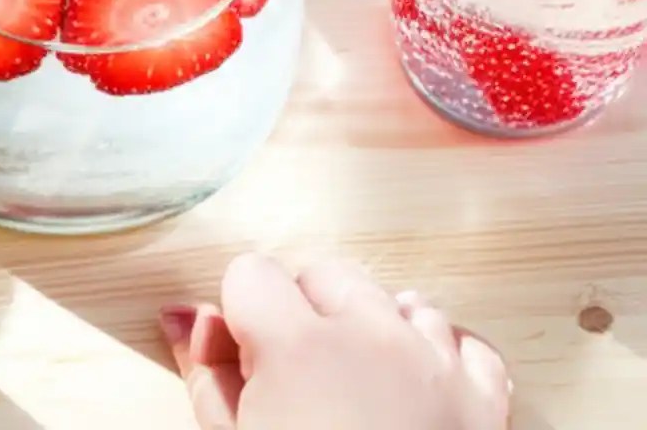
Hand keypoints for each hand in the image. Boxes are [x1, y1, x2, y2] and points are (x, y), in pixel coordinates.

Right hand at [160, 253, 510, 429]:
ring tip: (352, 388)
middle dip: (302, 308)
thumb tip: (185, 316)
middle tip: (292, 375)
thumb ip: (207, 371)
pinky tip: (412, 387)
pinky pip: (461, 339)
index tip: (245, 356)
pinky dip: (436, 352)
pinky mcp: (483, 395)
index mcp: (298, 346)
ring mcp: (436, 360)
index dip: (240, 314)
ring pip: (394, 298)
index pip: (251, 273)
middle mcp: (372, 335)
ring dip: (370, 327)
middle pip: (325, 273)